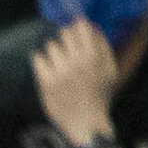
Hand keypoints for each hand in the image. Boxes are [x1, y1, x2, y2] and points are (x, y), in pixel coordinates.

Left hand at [31, 20, 118, 145]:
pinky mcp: (46, 82)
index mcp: (95, 56)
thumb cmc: (99, 95)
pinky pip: (37, 58)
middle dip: (64, 38)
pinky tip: (47, 69)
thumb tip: (91, 25)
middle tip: (66, 51)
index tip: (73, 30)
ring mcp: (61, 71)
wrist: (86, 122)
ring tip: (59, 64)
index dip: (76, 26)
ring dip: (53, 51)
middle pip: (64, 32)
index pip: (81, 26)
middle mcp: (78, 61)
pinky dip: (40, 61)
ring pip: (50, 45)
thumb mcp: (110, 70)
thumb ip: (102, 46)